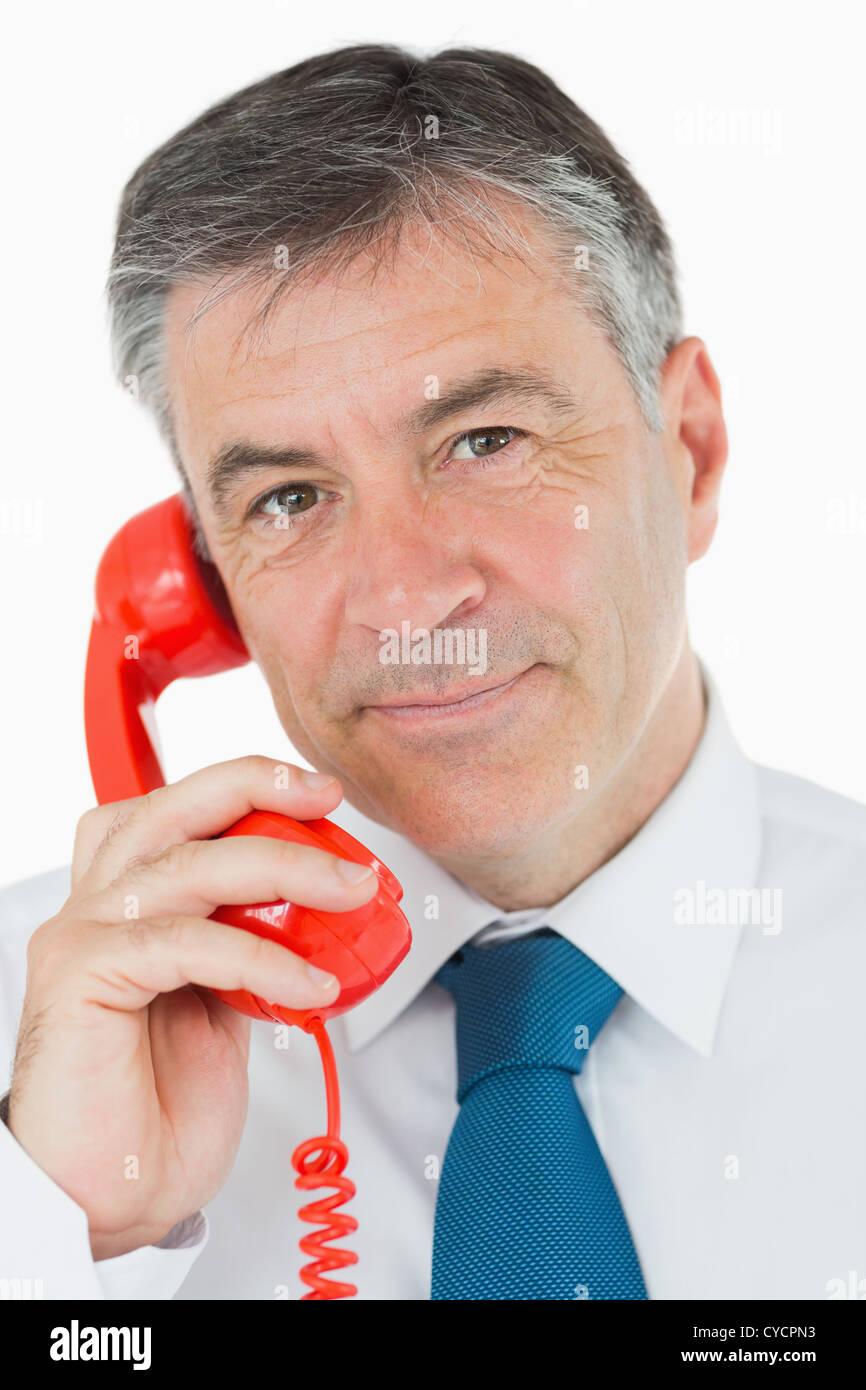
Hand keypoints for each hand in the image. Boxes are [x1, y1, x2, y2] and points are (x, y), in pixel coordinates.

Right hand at [6, 756, 376, 1259]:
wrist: (106, 1196)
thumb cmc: (154, 1109)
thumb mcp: (223, 1002)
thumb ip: (249, 944)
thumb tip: (317, 911)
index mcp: (127, 902)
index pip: (176, 810)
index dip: (246, 787)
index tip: (318, 796)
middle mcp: (97, 906)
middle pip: (171, 808)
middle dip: (257, 787)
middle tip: (326, 801)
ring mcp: (84, 936)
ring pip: (186, 863)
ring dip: (284, 869)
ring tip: (348, 894)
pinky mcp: (84, 977)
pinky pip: (185, 941)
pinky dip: (259, 957)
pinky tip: (309, 987)